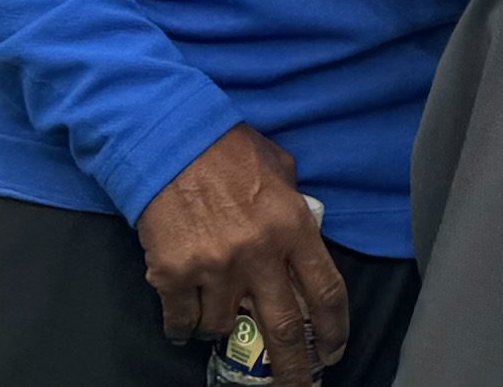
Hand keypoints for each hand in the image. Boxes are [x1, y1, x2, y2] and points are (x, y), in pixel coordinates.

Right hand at [135, 124, 346, 377]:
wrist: (169, 138)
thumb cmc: (228, 147)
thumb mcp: (280, 167)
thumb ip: (294, 204)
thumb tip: (304, 230)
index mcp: (292, 225)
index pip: (325, 290)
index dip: (334, 329)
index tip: (332, 351)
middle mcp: (257, 254)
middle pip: (284, 330)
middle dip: (294, 371)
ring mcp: (213, 269)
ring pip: (223, 328)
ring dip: (223, 328)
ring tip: (218, 311)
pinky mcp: (173, 275)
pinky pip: (181, 323)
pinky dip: (184, 327)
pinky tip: (184, 318)